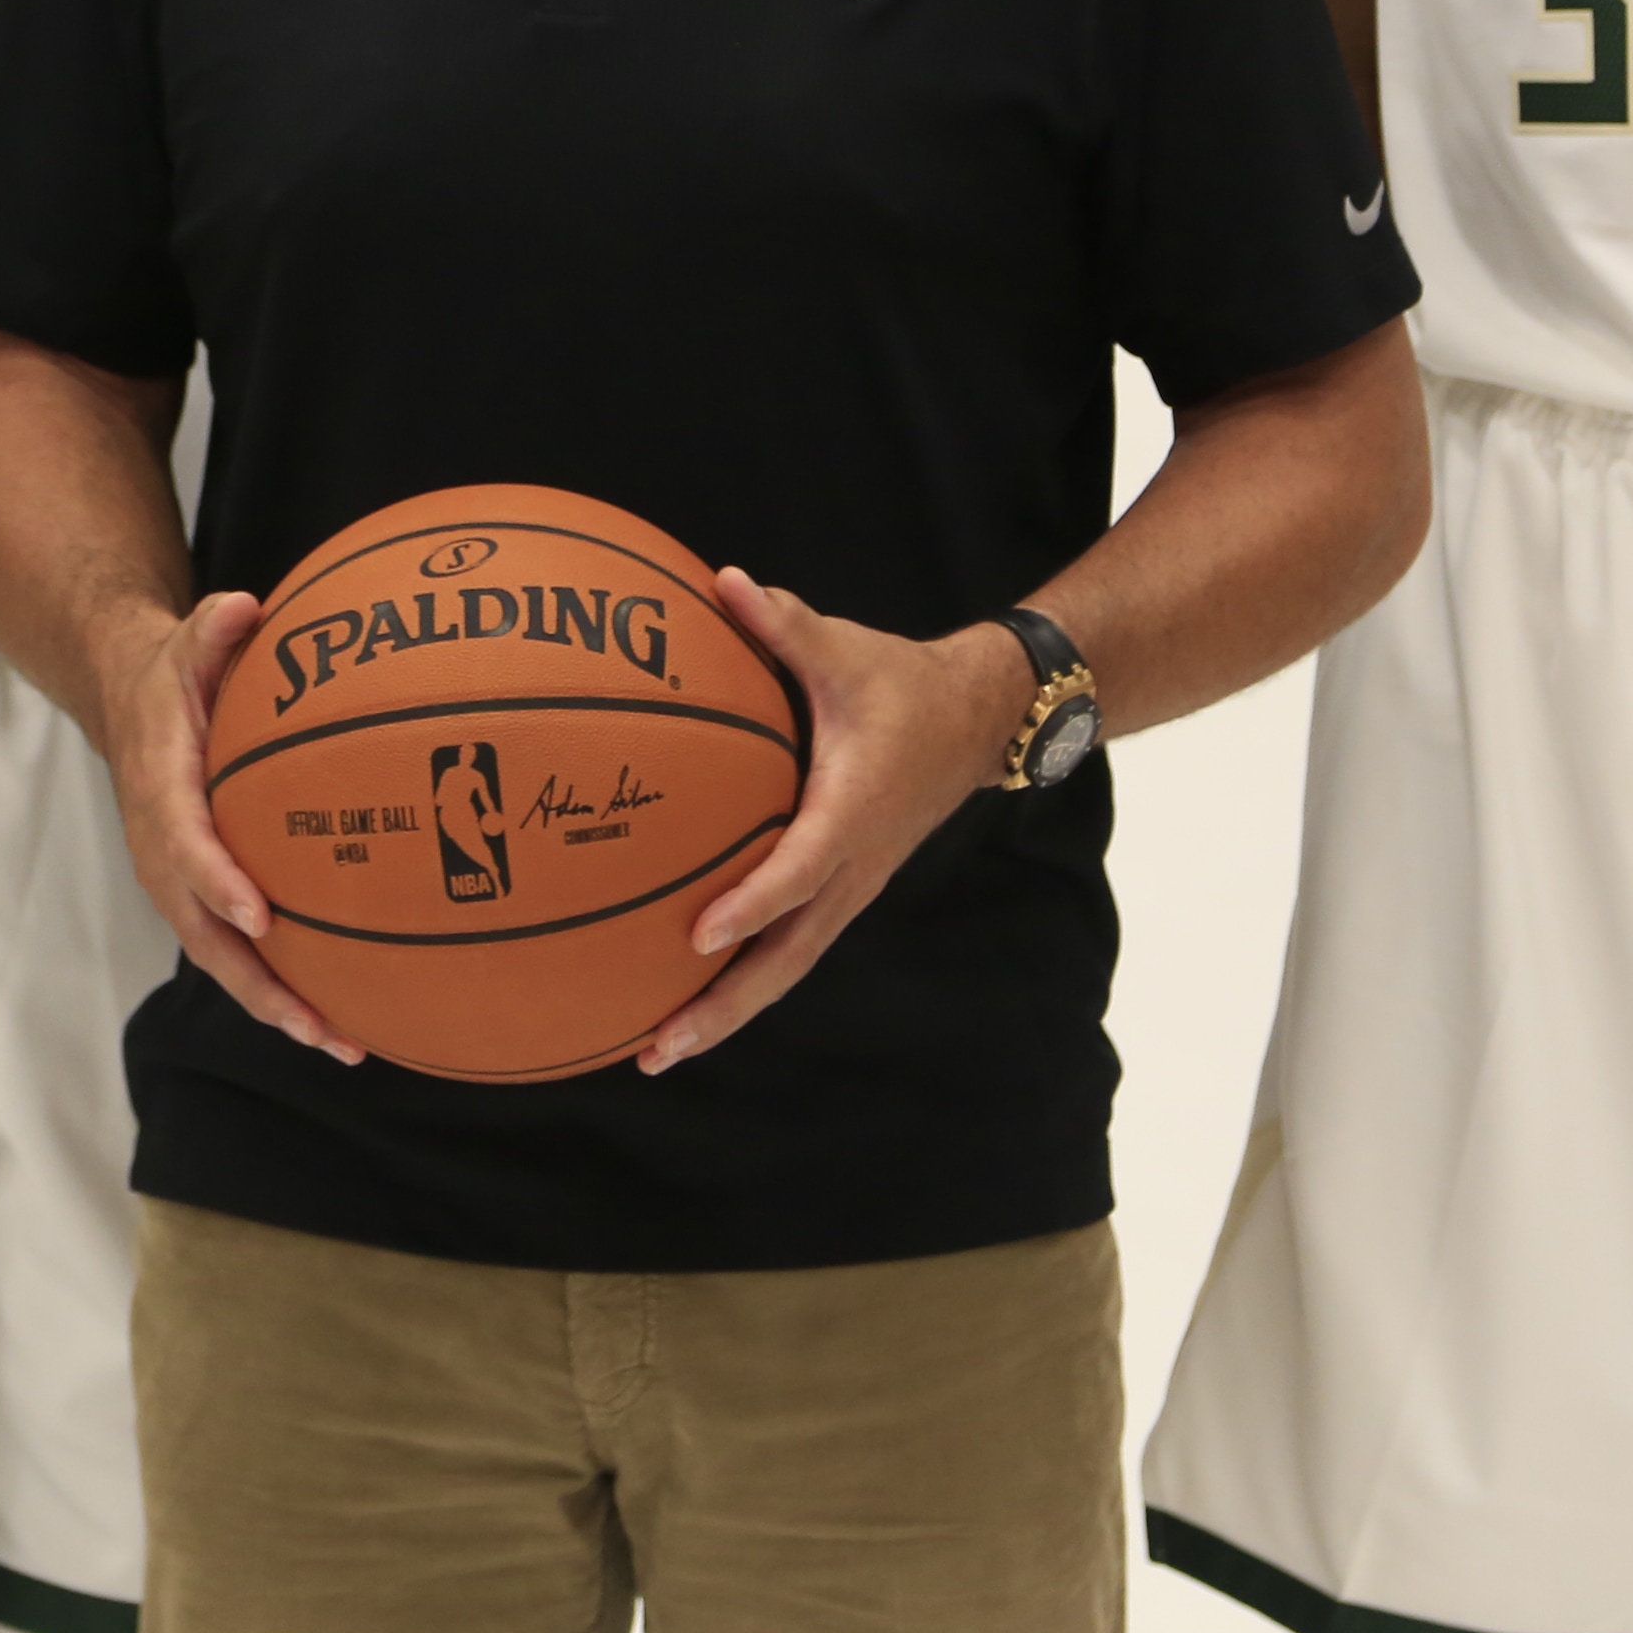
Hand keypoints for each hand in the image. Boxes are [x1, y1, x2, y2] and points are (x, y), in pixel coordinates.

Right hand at [94, 590, 362, 1063]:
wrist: (127, 703)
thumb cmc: (172, 676)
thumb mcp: (185, 641)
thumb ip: (212, 627)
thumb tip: (244, 606)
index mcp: (161, 794)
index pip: (185, 847)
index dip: (219, 885)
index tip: (263, 917)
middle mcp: (163, 853)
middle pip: (204, 933)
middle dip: (258, 983)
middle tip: (317, 1022)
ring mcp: (179, 884)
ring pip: (222, 957)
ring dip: (276, 1005)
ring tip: (342, 1042)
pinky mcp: (201, 896)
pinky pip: (235, 950)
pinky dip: (279, 987)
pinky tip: (339, 1014)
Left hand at [636, 568, 1016, 1072]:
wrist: (974, 724)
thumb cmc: (900, 685)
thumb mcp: (845, 649)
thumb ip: (783, 623)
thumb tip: (723, 580)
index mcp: (851, 811)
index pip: (798, 869)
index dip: (751, 903)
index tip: (697, 935)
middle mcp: (852, 868)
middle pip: (786, 957)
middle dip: (723, 1007)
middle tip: (658, 1047)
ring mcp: (849, 890)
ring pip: (786, 968)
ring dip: (726, 1013)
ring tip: (657, 1052)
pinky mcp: (841, 894)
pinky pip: (788, 951)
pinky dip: (743, 984)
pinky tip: (688, 1002)